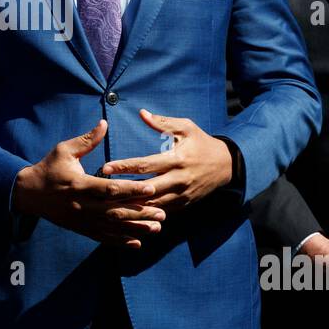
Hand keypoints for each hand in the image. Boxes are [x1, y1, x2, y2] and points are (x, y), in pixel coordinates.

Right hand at [13, 120, 162, 247]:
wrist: (29, 193)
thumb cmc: (49, 168)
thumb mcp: (64, 150)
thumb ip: (86, 140)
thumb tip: (104, 123)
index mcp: (79, 184)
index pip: (109, 189)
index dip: (131, 189)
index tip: (151, 188)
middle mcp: (82, 205)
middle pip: (115, 211)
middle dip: (140, 213)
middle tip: (163, 213)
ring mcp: (82, 219)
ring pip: (112, 227)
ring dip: (136, 228)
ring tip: (157, 228)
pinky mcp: (81, 228)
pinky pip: (103, 237)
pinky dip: (120, 241)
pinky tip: (137, 243)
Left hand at [100, 110, 233, 210]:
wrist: (226, 165)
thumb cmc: (201, 143)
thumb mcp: (186, 128)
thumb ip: (163, 122)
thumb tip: (141, 113)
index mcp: (177, 159)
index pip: (146, 165)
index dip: (125, 167)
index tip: (106, 167)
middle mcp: (178, 180)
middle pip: (146, 188)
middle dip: (124, 190)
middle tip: (102, 190)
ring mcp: (182, 195)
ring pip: (153, 205)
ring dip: (132, 206)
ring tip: (110, 205)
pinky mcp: (184, 204)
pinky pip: (162, 212)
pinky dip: (146, 214)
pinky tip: (129, 214)